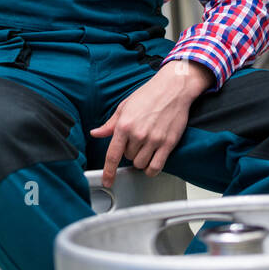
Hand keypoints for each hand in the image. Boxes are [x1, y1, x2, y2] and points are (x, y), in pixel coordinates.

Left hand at [90, 60, 213, 186]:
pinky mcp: (168, 143)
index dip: (108, 171)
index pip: (112, 155)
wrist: (173, 88)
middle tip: (137, 140)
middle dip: (130, 152)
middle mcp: (138, 134)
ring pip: (141, 164)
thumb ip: (110, 124)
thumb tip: (96, 133)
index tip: (107, 181)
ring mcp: (154, 140)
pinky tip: (152, 161)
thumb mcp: (125, 107)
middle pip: (128, 158)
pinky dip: (152, 169)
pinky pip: (157, 167)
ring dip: (141, 159)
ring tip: (145, 146)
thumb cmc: (149, 95)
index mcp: (124, 125)